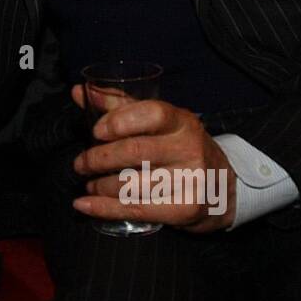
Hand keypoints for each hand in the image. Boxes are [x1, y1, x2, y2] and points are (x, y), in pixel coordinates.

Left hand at [67, 86, 236, 232]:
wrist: (221, 187)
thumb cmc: (178, 148)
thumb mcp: (157, 123)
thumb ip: (119, 106)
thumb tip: (79, 91)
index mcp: (183, 122)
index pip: (152, 113)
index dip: (119, 121)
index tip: (95, 132)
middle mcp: (190, 148)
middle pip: (135, 151)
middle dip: (98, 158)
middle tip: (81, 164)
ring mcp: (191, 180)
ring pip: (132, 184)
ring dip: (100, 185)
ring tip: (89, 183)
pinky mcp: (185, 209)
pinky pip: (136, 209)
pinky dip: (104, 208)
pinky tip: (85, 204)